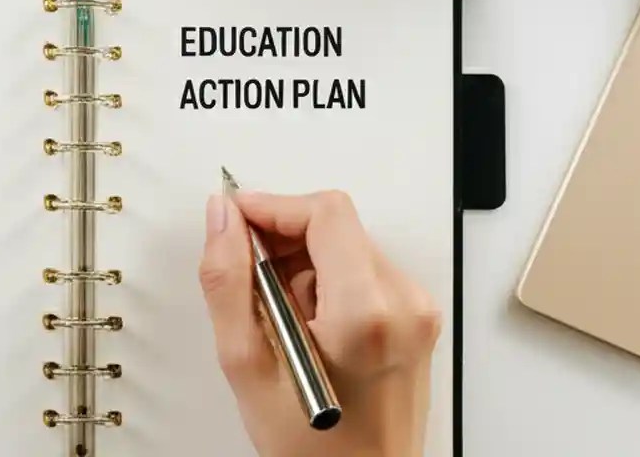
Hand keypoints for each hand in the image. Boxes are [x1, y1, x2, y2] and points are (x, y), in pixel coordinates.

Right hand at [199, 190, 441, 456]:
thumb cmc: (313, 449)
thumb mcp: (247, 364)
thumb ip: (229, 281)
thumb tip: (222, 220)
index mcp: (366, 312)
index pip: (324, 213)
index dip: (272, 207)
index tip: (236, 220)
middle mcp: (404, 304)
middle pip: (336, 227)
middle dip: (284, 241)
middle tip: (250, 281)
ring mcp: (417, 312)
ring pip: (348, 247)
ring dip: (303, 266)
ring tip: (281, 319)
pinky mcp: (416, 319)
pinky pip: (364, 273)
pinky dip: (327, 284)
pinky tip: (306, 326)